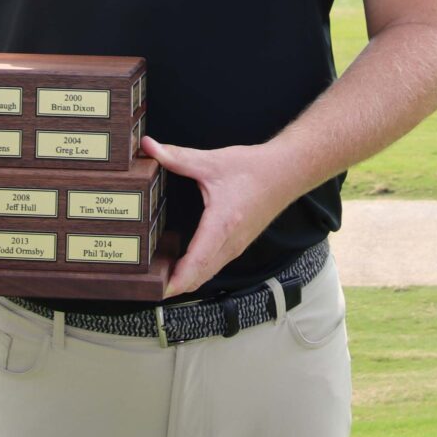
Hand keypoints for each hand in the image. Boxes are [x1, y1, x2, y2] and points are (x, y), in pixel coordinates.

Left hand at [140, 135, 301, 298]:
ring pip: (208, 273)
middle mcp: (230, 242)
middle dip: (175, 285)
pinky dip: (198, 270)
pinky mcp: (238, 243)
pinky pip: (215, 265)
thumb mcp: (211, 162)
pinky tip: (183, 263)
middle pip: (200, 276)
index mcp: (222, 225)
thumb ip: (177, 157)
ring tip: (160, 276)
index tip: (159, 290)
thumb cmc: (254, 169)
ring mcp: (236, 246)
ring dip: (186, 279)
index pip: (197, 262)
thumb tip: (149, 147)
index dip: (177, 280)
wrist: (287, 172)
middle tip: (149, 285)